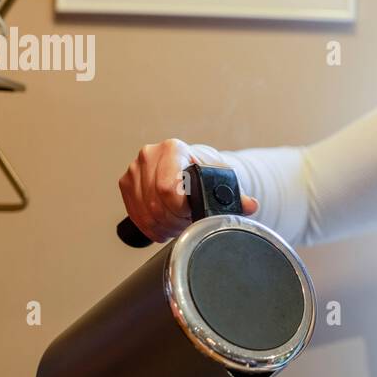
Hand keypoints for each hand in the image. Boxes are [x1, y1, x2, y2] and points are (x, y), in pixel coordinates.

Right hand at [118, 138, 259, 242]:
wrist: (189, 166)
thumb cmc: (205, 172)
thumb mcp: (222, 179)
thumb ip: (235, 195)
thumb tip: (250, 205)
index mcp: (174, 149)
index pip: (168, 189)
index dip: (181, 210)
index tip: (192, 214)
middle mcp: (150, 155)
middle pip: (155, 204)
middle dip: (174, 221)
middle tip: (187, 223)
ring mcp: (135, 169)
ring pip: (144, 213)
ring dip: (163, 227)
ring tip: (178, 225)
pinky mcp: (126, 183)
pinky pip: (135, 215)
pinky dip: (151, 227)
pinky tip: (164, 226)